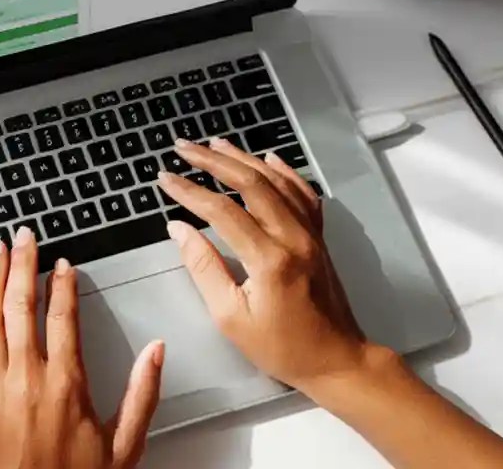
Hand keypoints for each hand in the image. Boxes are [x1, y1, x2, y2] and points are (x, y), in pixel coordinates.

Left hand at [0, 227, 164, 468]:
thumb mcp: (123, 450)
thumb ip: (142, 395)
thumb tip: (156, 352)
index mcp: (66, 386)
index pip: (63, 317)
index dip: (61, 284)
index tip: (60, 264)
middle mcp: (26, 380)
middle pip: (20, 307)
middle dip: (20, 265)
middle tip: (20, 236)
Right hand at [156, 137, 371, 392]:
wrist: (337, 359)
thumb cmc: (281, 347)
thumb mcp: (230, 317)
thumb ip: (204, 268)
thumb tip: (179, 229)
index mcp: (269, 259)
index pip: (221, 211)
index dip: (189, 191)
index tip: (165, 178)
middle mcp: (293, 237)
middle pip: (250, 183)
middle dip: (213, 161)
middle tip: (184, 147)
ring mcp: (311, 233)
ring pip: (277, 181)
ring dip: (244, 158)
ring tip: (215, 144)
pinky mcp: (319, 236)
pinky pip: (303, 193)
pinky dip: (285, 171)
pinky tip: (268, 158)